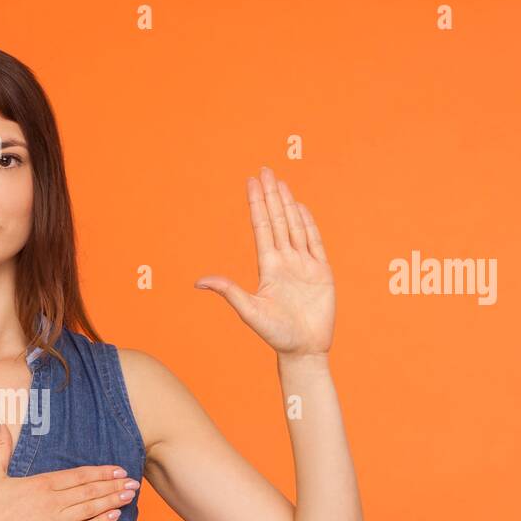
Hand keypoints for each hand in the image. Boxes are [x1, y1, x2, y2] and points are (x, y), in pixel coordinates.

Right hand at [0, 419, 138, 520]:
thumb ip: (1, 446)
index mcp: (41, 483)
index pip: (79, 475)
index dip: (101, 472)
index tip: (118, 469)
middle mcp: (52, 501)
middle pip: (90, 490)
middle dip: (114, 485)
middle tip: (134, 482)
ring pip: (90, 509)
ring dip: (113, 501)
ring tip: (130, 495)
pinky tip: (114, 517)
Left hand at [195, 165, 334, 359]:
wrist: (303, 350)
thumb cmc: (275, 335)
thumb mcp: (249, 311)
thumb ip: (228, 291)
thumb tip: (198, 282)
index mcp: (268, 267)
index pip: (262, 227)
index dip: (257, 204)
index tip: (252, 182)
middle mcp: (285, 262)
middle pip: (278, 221)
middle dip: (271, 196)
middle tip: (265, 170)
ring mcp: (304, 266)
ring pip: (295, 227)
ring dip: (288, 205)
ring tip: (281, 183)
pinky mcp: (322, 273)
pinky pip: (315, 243)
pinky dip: (309, 224)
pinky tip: (301, 208)